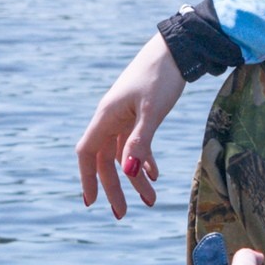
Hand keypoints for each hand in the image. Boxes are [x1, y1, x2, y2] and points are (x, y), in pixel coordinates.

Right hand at [75, 34, 184, 219]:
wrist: (177, 49)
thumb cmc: (162, 76)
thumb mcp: (152, 111)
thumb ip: (140, 142)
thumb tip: (128, 173)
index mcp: (107, 115)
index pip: (87, 153)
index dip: (86, 178)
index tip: (91, 202)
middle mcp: (111, 117)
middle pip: (105, 159)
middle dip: (115, 188)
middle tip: (123, 214)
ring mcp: (124, 116)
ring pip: (123, 154)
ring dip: (135, 178)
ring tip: (151, 200)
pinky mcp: (139, 113)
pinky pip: (136, 143)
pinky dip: (144, 160)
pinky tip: (156, 175)